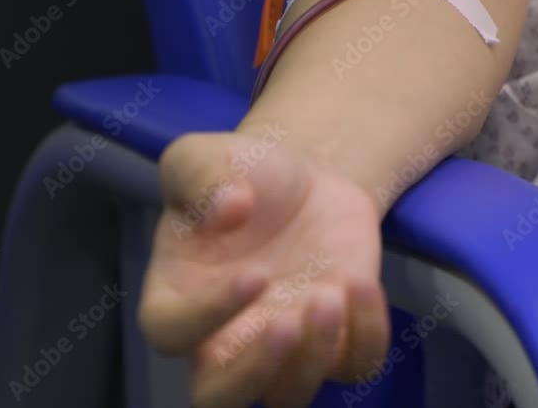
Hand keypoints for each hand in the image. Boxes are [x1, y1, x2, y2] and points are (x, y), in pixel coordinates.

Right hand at [138, 131, 389, 407]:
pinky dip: (366, 337)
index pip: (171, 332)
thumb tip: (228, 209)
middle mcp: (224, 336)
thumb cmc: (241, 173)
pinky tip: (364, 283)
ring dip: (313, 357)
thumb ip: (201, 176)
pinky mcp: (336, 338)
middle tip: (286, 322)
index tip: (253, 273)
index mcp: (177, 295)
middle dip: (252, 375)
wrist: (305, 178)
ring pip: (288, 397)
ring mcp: (283, 345)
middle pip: (218, 399)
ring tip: (331, 291)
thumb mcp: (204, 155)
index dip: (207, 315)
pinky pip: (353, 367)